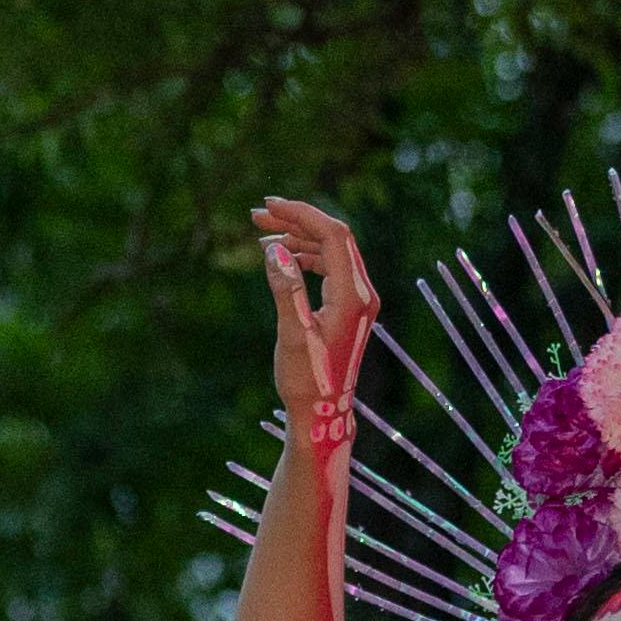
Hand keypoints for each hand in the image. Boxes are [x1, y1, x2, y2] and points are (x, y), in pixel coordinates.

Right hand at [250, 195, 378, 442]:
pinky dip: (306, 258)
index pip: (332, 236)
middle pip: (333, 238)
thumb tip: (274, 249)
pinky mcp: (349, 307)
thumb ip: (285, 289)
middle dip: (296, 222)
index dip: (301, 215)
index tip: (269, 205)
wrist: (322, 415)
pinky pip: (330, 268)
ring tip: (263, 238)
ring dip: (298, 240)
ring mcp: (358, 300)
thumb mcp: (292, 334)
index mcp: (353, 296)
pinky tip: (282, 260)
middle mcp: (363, 293)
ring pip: (331, 251)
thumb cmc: (307, 382)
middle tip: (258, 215)